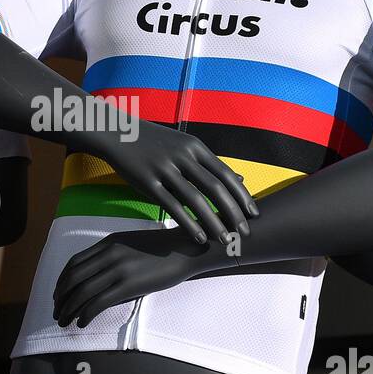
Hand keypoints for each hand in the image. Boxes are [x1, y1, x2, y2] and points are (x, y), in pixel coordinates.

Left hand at [53, 227, 209, 327]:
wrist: (185, 249)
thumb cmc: (161, 249)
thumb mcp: (130, 244)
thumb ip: (112, 254)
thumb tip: (97, 274)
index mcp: (107, 244)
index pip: (74, 263)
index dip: (61, 281)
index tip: (58, 295)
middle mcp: (108, 254)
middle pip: (73, 279)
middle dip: (60, 298)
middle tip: (57, 312)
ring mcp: (118, 269)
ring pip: (82, 292)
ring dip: (69, 309)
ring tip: (64, 321)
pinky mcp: (128, 285)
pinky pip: (98, 302)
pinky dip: (85, 314)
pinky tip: (82, 322)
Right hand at [85, 118, 257, 245]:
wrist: (118, 133)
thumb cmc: (155, 143)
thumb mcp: (186, 147)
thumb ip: (211, 165)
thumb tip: (240, 179)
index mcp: (195, 147)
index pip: (226, 174)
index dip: (242, 196)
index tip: (253, 215)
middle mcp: (183, 157)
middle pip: (215, 188)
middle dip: (233, 212)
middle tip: (244, 232)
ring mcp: (165, 168)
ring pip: (195, 199)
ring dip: (213, 222)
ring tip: (224, 240)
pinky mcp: (148, 181)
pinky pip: (172, 206)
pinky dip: (188, 223)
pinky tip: (198, 237)